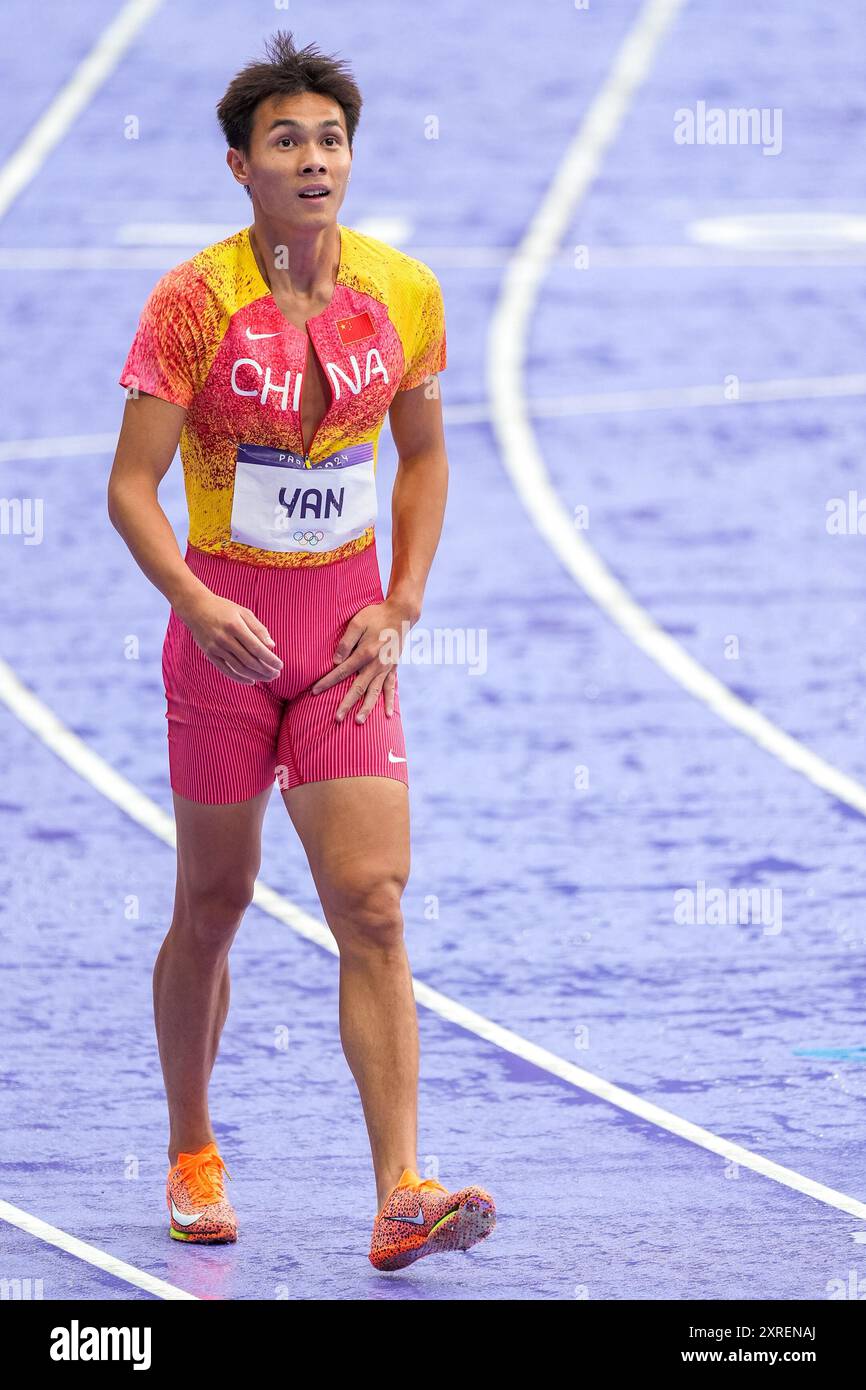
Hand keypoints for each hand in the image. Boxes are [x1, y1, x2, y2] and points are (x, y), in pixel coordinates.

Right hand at [180, 592, 282, 684]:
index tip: (280, 665)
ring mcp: (216, 648)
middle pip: (249, 660)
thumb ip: (258, 629)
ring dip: (256, 676)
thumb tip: (272, 646)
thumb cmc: (224, 609)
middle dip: (265, 670)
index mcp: (235, 626)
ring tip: (268, 678)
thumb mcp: (243, 612)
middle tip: (276, 674)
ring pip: (239, 668)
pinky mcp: (210, 654)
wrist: (196, 608)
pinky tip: (251, 681)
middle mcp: (224, 639)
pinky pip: (226, 670)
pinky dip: (239, 678)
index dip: (270, 659)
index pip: (257, 648)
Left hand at [311, 599, 408, 721]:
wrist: (401, 614)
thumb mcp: (357, 623)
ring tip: (358, 721)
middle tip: (337, 719)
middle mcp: (376, 664)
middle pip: (358, 688)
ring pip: (375, 692)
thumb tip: (336, 661)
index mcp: (365, 653)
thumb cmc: (375, 616)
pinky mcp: (393, 668)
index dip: (327, 682)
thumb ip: (345, 642)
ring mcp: (386, 668)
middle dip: (347, 704)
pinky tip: (387, 715)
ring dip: (367, 708)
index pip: (341, 672)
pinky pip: (391, 688)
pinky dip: (389, 701)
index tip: (315, 692)